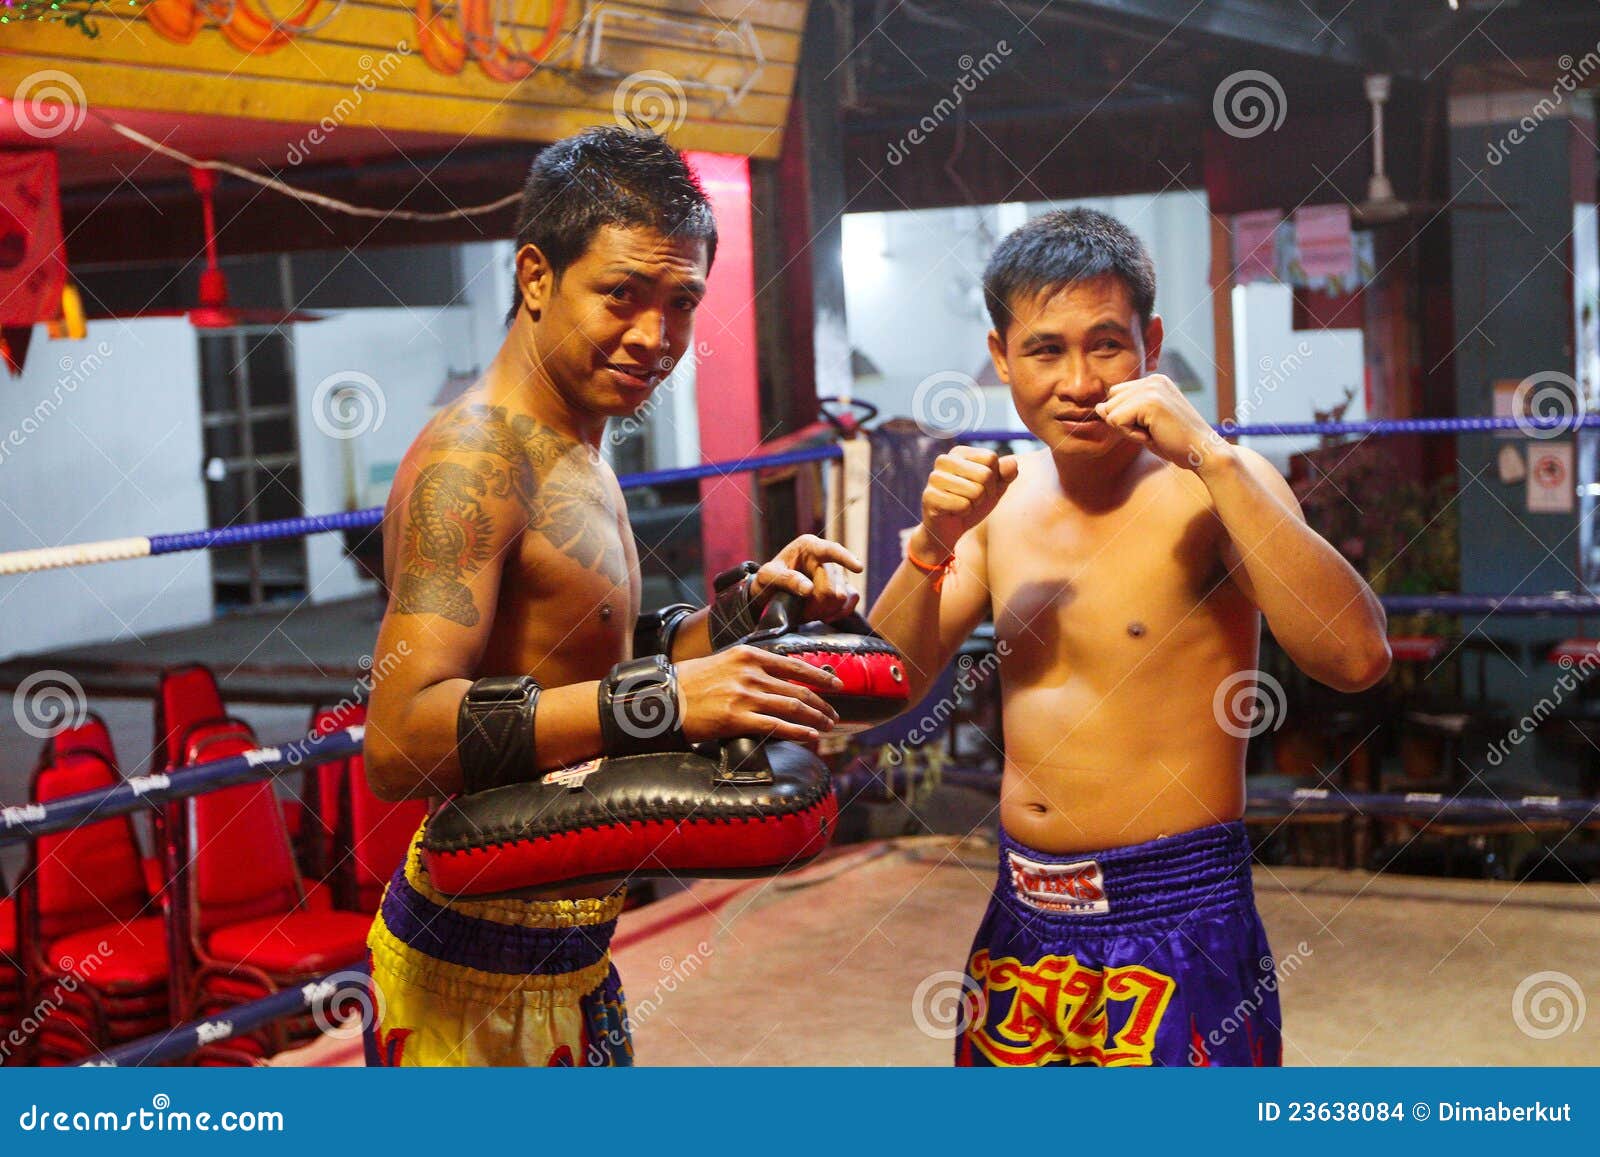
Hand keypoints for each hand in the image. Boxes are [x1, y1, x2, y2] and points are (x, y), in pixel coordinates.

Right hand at [675, 645, 843, 743]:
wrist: (664, 697)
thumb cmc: (692, 682)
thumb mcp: (725, 662)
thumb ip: (751, 667)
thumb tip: (779, 680)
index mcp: (749, 656)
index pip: (795, 665)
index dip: (820, 676)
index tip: (836, 684)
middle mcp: (750, 673)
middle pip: (798, 689)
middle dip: (822, 703)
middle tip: (834, 714)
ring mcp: (744, 695)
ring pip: (792, 706)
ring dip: (815, 718)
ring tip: (827, 726)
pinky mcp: (736, 718)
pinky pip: (776, 726)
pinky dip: (798, 731)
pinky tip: (810, 736)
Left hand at [749, 534, 863, 622]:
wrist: (774, 588)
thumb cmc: (771, 577)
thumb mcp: (769, 575)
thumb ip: (787, 580)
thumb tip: (809, 589)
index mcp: (809, 546)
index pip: (831, 550)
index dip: (846, 559)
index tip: (858, 568)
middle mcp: (826, 556)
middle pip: (832, 587)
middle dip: (817, 604)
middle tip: (802, 613)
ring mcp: (838, 571)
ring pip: (842, 597)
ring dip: (825, 610)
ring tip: (809, 614)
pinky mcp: (844, 586)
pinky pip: (852, 601)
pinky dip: (839, 612)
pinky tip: (826, 617)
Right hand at [920, 446, 1018, 554]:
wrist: (951, 529)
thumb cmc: (973, 503)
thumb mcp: (995, 487)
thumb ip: (1006, 473)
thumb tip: (1013, 463)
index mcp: (959, 452)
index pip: (991, 458)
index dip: (994, 478)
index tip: (983, 487)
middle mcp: (944, 460)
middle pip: (985, 474)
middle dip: (985, 493)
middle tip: (973, 500)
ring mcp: (934, 478)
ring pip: (976, 491)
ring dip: (974, 504)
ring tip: (963, 505)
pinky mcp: (929, 496)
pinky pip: (963, 505)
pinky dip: (964, 513)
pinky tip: (953, 512)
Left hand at [1093, 374, 1232, 471]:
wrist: (1203, 452)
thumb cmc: (1174, 442)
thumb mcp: (1144, 425)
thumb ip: (1123, 413)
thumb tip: (1098, 407)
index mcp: (1154, 381)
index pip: (1116, 395)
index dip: (1126, 417)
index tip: (1152, 426)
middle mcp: (1153, 380)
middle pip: (1110, 401)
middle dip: (1124, 423)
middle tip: (1153, 431)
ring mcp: (1152, 388)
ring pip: (1111, 412)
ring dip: (1128, 430)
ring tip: (1154, 432)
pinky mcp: (1150, 401)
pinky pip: (1116, 421)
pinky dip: (1130, 435)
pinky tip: (1153, 435)